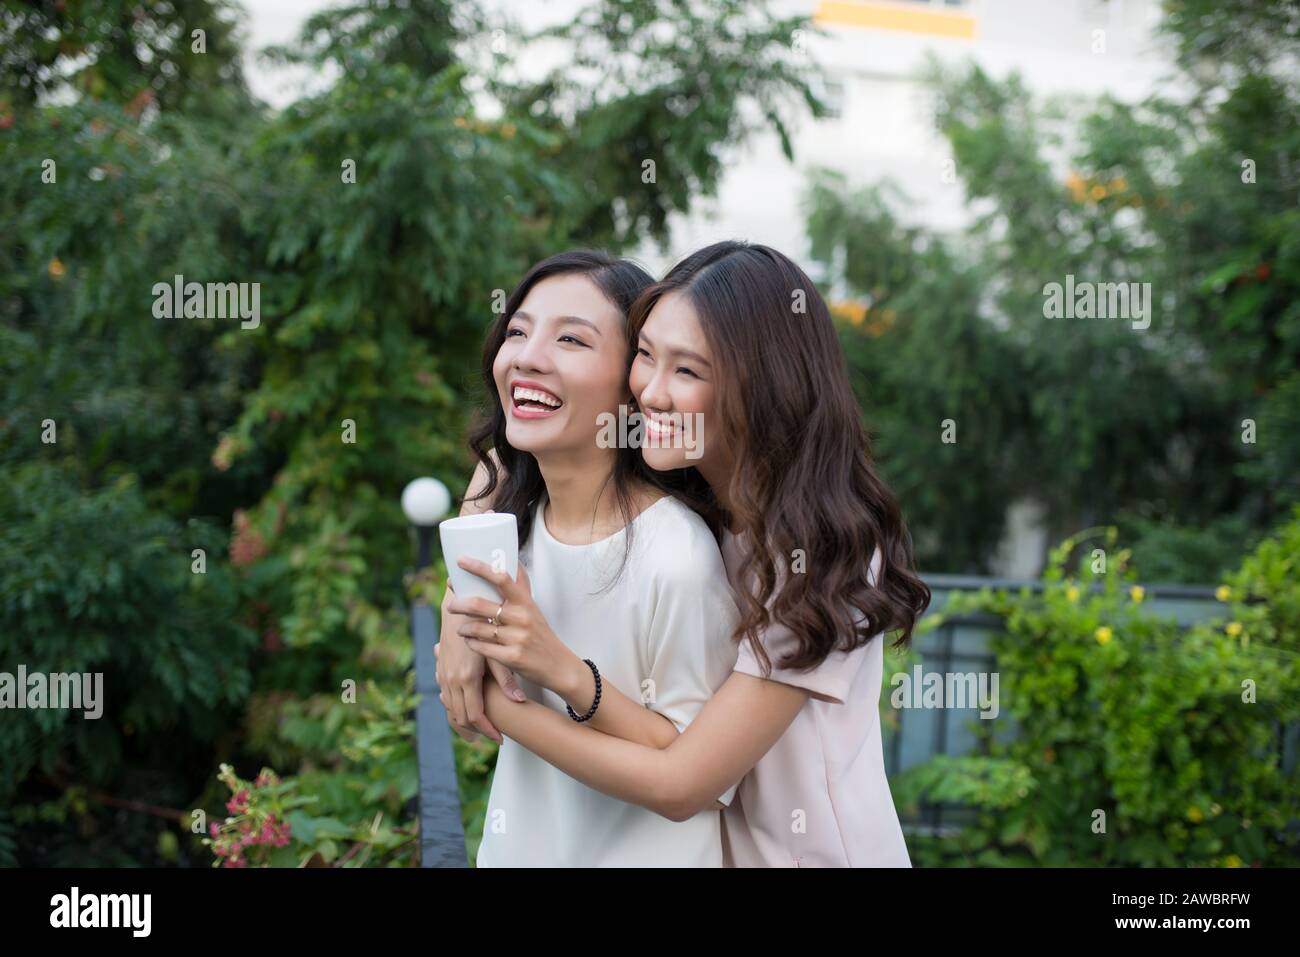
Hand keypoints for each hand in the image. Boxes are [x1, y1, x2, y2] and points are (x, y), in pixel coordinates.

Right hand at [435, 585, 524, 744]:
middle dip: (475, 732)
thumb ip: (506, 677)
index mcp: (467, 678)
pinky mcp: (440, 669)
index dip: (487, 731)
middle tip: (492, 737)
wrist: (457, 608)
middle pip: (460, 718)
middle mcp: (451, 680)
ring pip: (450, 709)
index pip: (475, 716)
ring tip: (481, 729)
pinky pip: (445, 697)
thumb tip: (519, 700)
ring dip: (463, 722)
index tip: (499, 739)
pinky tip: (465, 709)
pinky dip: (454, 708)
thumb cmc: (483, 627)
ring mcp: (443, 676)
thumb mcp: (497, 650)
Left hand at [446, 559, 586, 700]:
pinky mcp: (512, 657)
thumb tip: (513, 560)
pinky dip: (471, 643)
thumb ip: (520, 587)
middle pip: (479, 604)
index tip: (461, 560)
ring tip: (460, 628)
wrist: (558, 665)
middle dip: (458, 604)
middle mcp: (522, 617)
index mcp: (525, 602)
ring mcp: (517, 638)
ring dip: (463, 628)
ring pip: (477, 628)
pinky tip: (470, 642)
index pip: (501, 577)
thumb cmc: (541, 634)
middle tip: (451, 606)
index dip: (478, 567)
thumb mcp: (533, 609)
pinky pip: (481, 647)